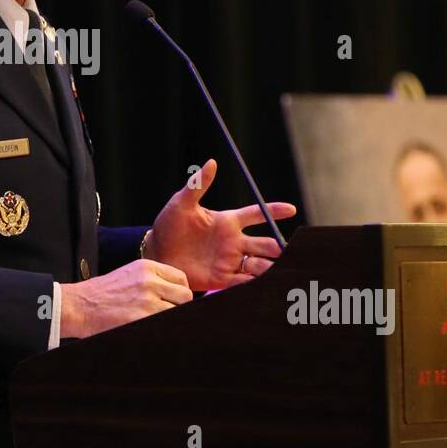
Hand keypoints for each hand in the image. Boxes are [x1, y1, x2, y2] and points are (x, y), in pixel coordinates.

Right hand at [58, 258, 192, 337]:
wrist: (78, 305)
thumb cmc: (101, 294)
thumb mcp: (128, 275)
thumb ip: (152, 280)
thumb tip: (177, 294)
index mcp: (147, 267)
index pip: (181, 279)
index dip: (180, 293)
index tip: (175, 302)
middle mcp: (150, 281)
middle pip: (185, 296)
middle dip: (179, 307)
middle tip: (165, 314)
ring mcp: (147, 300)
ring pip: (177, 312)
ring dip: (169, 319)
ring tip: (153, 321)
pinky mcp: (141, 318)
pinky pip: (164, 324)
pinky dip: (160, 328)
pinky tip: (148, 328)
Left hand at [143, 158, 296, 290]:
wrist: (155, 254)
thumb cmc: (168, 225)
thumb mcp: (181, 203)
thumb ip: (197, 185)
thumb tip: (211, 162)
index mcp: (227, 221)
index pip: (257, 214)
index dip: (274, 211)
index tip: (291, 209)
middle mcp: (233, 242)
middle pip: (265, 244)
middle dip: (278, 247)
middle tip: (288, 250)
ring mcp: (229, 261)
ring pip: (259, 264)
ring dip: (269, 267)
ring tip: (278, 270)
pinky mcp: (222, 279)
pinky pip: (243, 282)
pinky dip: (254, 284)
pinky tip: (262, 284)